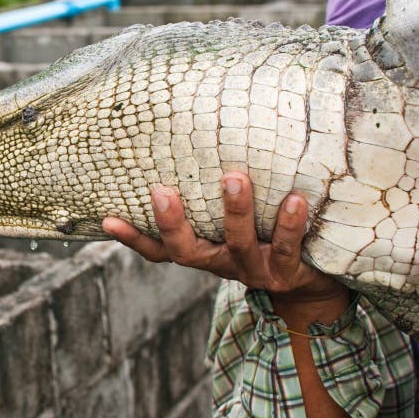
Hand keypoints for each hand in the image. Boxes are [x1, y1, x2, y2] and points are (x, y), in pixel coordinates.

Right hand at [102, 171, 347, 307]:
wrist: (309, 285)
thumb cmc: (263, 237)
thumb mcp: (231, 221)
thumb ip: (212, 193)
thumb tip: (200, 132)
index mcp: (201, 250)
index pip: (158, 249)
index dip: (133, 238)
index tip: (109, 219)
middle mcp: (219, 262)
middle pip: (186, 251)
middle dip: (172, 223)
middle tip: (162, 192)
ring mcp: (250, 270)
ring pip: (237, 244)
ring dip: (235, 212)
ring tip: (234, 179)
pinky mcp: (284, 273)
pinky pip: (284, 248)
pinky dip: (288, 225)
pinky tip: (294, 200)